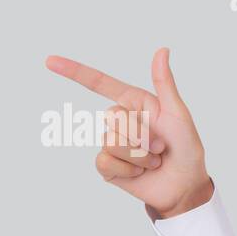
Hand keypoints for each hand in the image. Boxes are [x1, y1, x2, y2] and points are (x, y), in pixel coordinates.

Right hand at [44, 48, 211, 217]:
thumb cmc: (186, 148)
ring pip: (110, 141)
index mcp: (134, 103)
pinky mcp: (108, 166)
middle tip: (160, 146)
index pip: (100, 83)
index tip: (50, 61)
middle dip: (142, 134)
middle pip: (112, 116)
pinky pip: (105, 161)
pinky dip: (128, 169)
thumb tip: (162, 50)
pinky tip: (140, 172)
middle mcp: (120, 121)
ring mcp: (112, 143)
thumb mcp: (178, 113)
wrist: (186, 186)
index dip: (74, 72)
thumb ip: (164, 83)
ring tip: (153, 160)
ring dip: (139, 154)